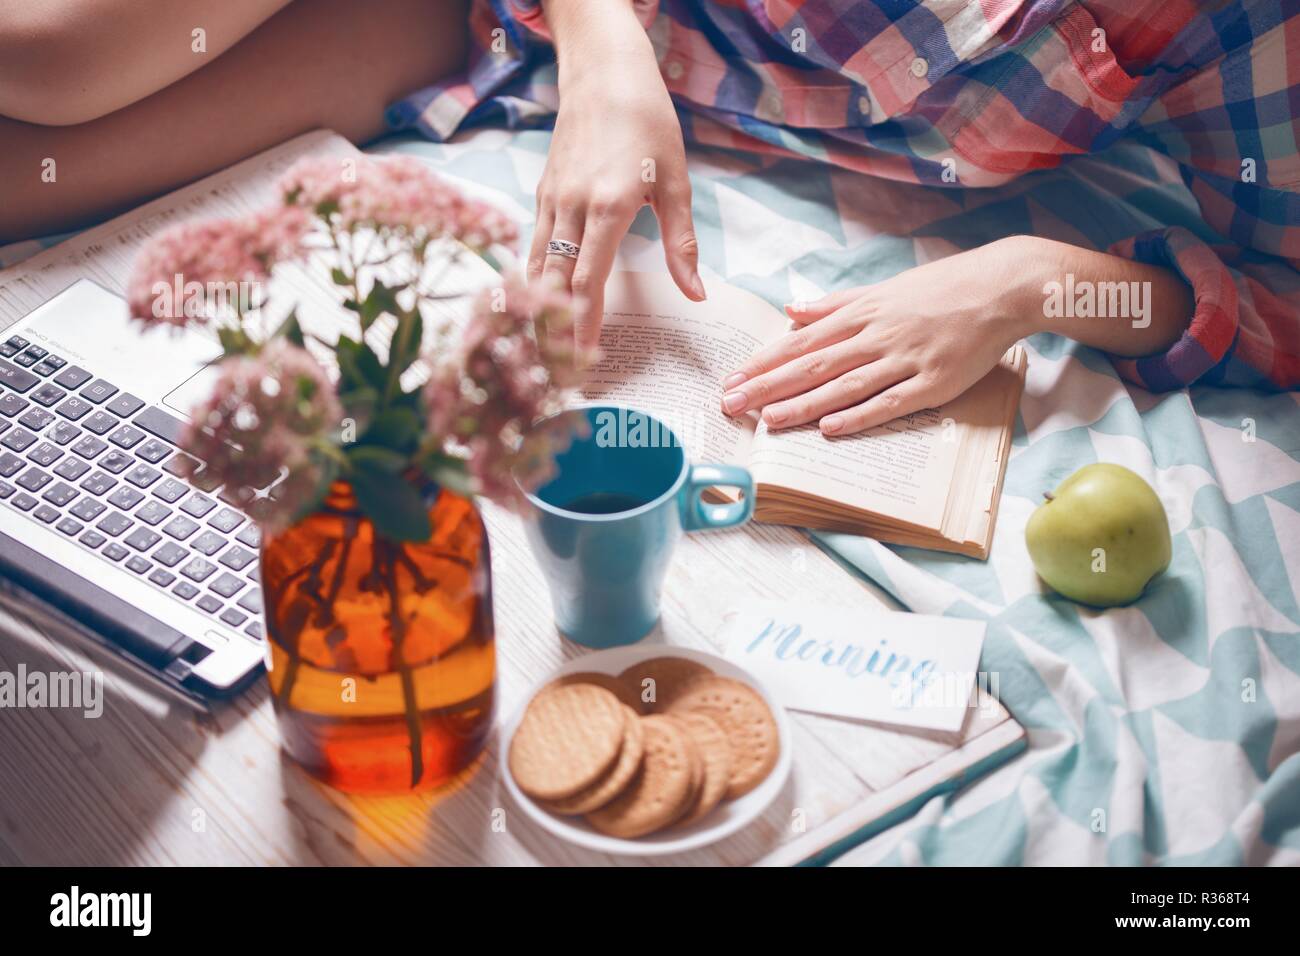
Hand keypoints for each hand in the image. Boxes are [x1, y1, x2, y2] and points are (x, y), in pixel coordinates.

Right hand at [528, 4, 703, 347]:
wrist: (604, 71)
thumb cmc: (647, 121)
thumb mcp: (676, 181)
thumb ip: (682, 242)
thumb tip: (695, 293)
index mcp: (608, 207)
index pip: (587, 282)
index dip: (582, 326)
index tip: (583, 361)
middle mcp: (571, 206)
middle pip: (553, 284)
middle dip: (553, 331)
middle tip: (557, 372)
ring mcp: (550, 199)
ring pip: (536, 267)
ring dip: (538, 311)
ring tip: (543, 350)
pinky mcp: (542, 191)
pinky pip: (533, 244)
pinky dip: (533, 279)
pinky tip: (537, 303)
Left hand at [720, 239, 1036, 435]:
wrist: (1002, 287)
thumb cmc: (942, 288)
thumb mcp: (883, 289)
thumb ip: (835, 304)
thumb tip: (791, 311)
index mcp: (861, 314)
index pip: (801, 342)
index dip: (763, 362)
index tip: (731, 378)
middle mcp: (876, 335)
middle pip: (812, 366)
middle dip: (768, 386)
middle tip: (731, 405)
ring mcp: (904, 359)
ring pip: (844, 386)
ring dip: (802, 404)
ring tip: (767, 421)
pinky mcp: (934, 382)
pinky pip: (889, 402)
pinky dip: (859, 415)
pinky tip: (829, 427)